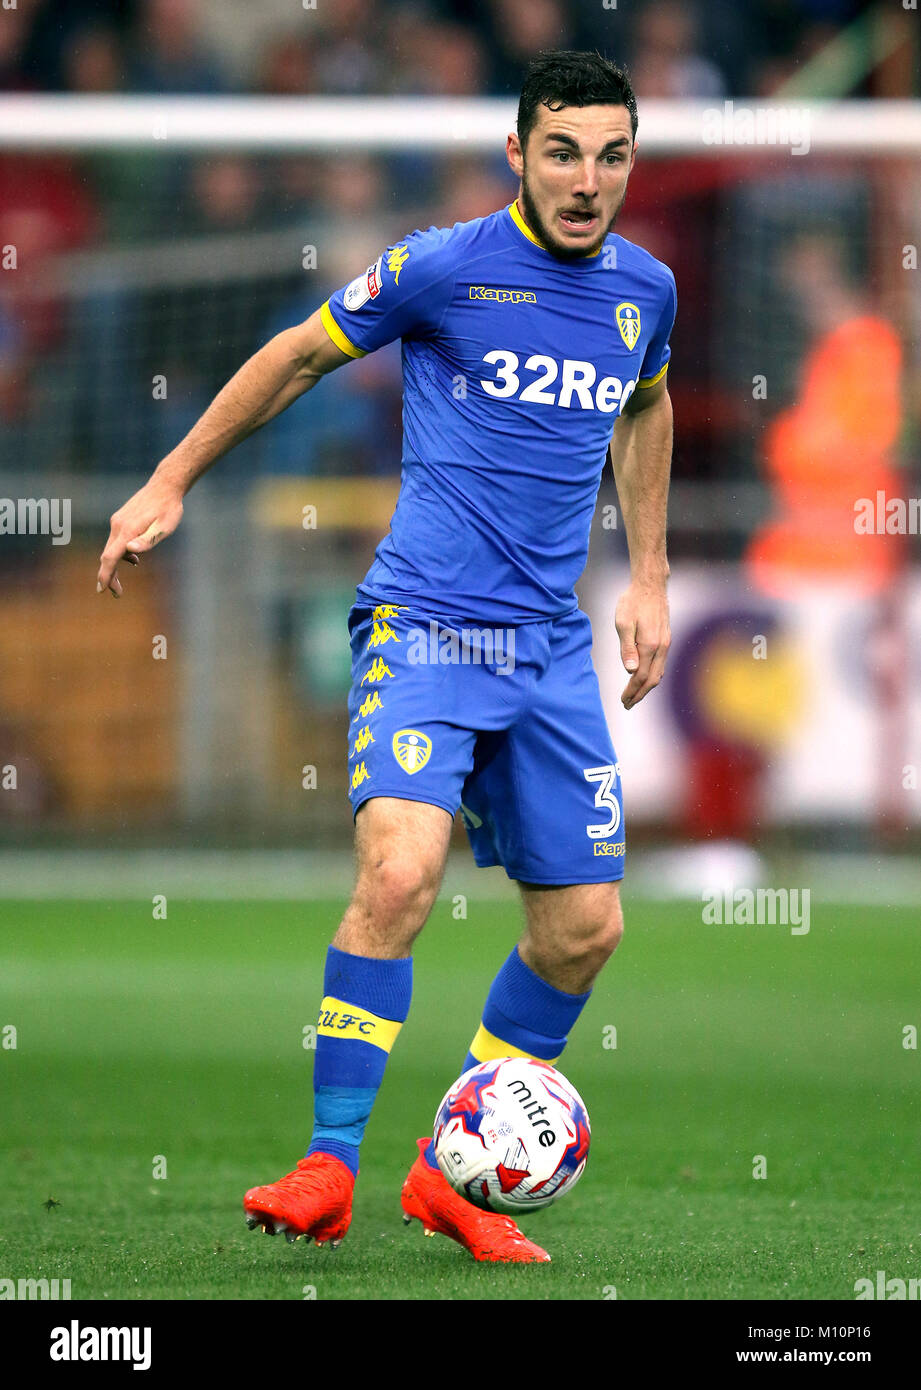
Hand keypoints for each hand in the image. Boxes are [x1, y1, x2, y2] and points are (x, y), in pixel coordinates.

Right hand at [96, 479, 183, 596]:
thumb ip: (148, 540)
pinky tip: (133, 558)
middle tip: (117, 593)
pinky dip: (120, 553)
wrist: (165, 486)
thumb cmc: (169, 508)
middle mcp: (118, 525)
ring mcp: (117, 522)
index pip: (110, 557)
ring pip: (111, 548)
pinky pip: (116, 541)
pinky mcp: (120, 519)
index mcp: (127, 530)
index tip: (102, 590)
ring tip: (124, 580)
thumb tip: (131, 552)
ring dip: (115, 565)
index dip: (105, 575)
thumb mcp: (165, 527)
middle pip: (107, 555)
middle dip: (109, 576)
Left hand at [614, 581, 670, 708]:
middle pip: (652, 680)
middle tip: (627, 704)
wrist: (651, 585)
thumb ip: (626, 648)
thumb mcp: (623, 623)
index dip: (631, 691)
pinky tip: (645, 678)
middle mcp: (661, 647)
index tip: (623, 700)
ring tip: (635, 695)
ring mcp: (665, 643)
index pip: (640, 676)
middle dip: (639, 694)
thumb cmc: (633, 602)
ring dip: (647, 687)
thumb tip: (629, 670)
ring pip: (658, 673)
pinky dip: (653, 676)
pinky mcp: (666, 639)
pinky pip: (661, 664)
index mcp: (649, 645)